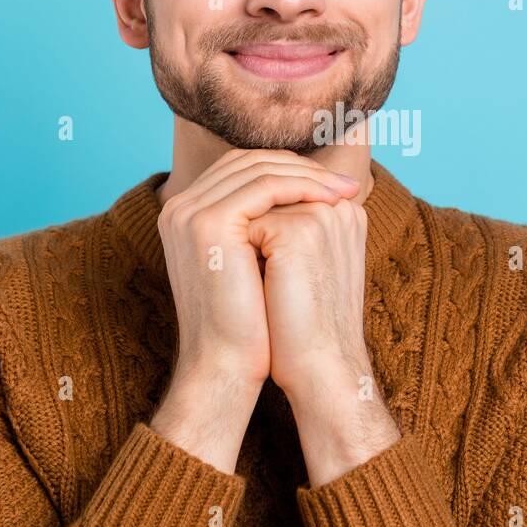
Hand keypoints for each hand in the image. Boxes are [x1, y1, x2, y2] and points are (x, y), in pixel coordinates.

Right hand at [155, 149, 360, 390]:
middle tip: (347, 184)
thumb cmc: (247, 322)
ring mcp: (190, 212)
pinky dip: (303, 187)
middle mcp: (179, 206)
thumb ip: (265, 224)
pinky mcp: (208, 222)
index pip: (241, 168)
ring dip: (310, 176)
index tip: (332, 185)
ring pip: (259, 169)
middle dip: (302, 168)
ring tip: (347, 192)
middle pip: (248, 161)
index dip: (289, 170)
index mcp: (185, 213)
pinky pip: (265, 187)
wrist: (227, 365)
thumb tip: (310, 194)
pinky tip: (331, 201)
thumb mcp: (253, 261)